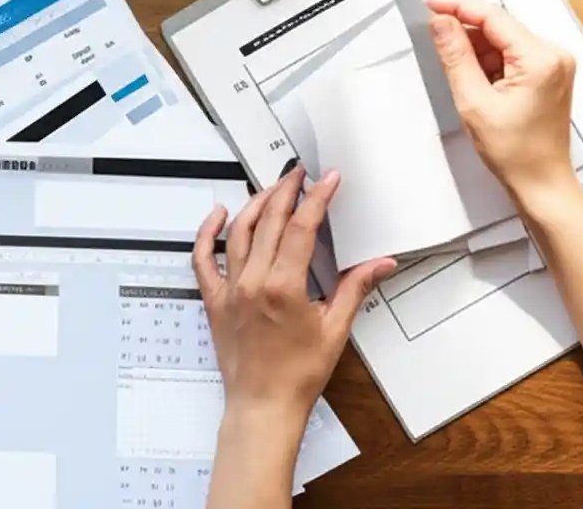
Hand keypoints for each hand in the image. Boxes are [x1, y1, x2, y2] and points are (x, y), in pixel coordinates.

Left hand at [192, 166, 396, 429]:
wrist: (263, 406)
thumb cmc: (296, 376)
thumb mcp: (335, 329)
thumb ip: (355, 289)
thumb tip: (379, 264)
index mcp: (283, 287)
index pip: (302, 227)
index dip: (317, 198)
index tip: (328, 180)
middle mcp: (253, 283)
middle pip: (270, 221)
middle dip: (287, 191)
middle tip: (300, 175)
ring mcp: (230, 290)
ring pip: (239, 232)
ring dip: (257, 204)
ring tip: (272, 189)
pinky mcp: (215, 301)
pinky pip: (203, 259)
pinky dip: (206, 233)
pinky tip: (216, 216)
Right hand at [427, 0, 577, 201]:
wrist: (541, 183)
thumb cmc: (518, 154)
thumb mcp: (474, 102)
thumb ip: (455, 56)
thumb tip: (442, 23)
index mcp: (540, 58)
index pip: (493, 15)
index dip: (457, 6)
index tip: (431, 3)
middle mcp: (553, 55)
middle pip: (499, 26)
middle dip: (465, 33)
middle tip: (436, 42)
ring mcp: (553, 64)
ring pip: (504, 41)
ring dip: (478, 52)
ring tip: (465, 84)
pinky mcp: (548, 74)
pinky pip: (513, 56)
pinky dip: (491, 64)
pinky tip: (480, 86)